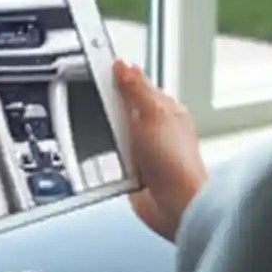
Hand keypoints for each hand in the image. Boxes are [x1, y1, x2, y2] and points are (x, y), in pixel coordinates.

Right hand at [115, 60, 207, 241]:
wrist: (176, 206)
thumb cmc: (176, 163)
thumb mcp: (152, 115)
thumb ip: (136, 89)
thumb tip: (123, 65)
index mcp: (165, 109)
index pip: (136, 83)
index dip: (115, 76)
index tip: (95, 68)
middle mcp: (154, 128)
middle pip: (120, 109)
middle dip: (108, 112)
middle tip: (105, 115)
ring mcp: (143, 150)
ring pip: (112, 134)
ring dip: (108, 140)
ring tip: (114, 145)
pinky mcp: (132, 171)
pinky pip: (110, 159)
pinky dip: (107, 161)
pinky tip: (112, 163)